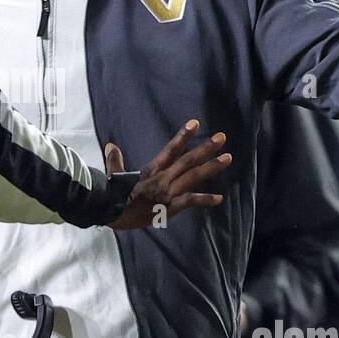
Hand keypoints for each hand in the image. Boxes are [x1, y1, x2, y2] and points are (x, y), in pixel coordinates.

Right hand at [104, 120, 229, 230]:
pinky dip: (204, 199)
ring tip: (227, 158)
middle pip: (187, 160)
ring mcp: (167, 192)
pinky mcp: (170, 207)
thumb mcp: (115, 175)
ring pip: (192, 176)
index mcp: (151, 169)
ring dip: (211, 167)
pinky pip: (190, 201)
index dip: (183, 136)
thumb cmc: (114, 196)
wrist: (113, 214)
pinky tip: (219, 198)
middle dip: (205, 148)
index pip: (171, 149)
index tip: (195, 123)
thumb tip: (111, 145)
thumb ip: (116, 160)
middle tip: (221, 137)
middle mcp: (162, 177)